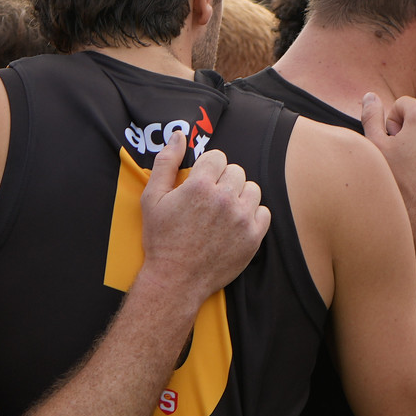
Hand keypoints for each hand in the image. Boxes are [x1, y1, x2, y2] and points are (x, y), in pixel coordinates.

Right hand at [138, 131, 269, 304]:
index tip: (201, 183)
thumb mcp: (152, 198)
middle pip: (236, 171)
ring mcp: (242, 219)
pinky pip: (264, 212)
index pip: (218, 156)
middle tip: (209, 200)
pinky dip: (252, 215)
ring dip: (239, 196)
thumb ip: (166, 162)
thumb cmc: (161, 239)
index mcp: (200, 185)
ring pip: (252, 189)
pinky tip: (235, 224)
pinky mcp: (253, 237)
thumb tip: (179, 135)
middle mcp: (224, 199)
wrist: (175, 280)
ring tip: (223, 212)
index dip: (208, 168)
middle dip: (223, 181)